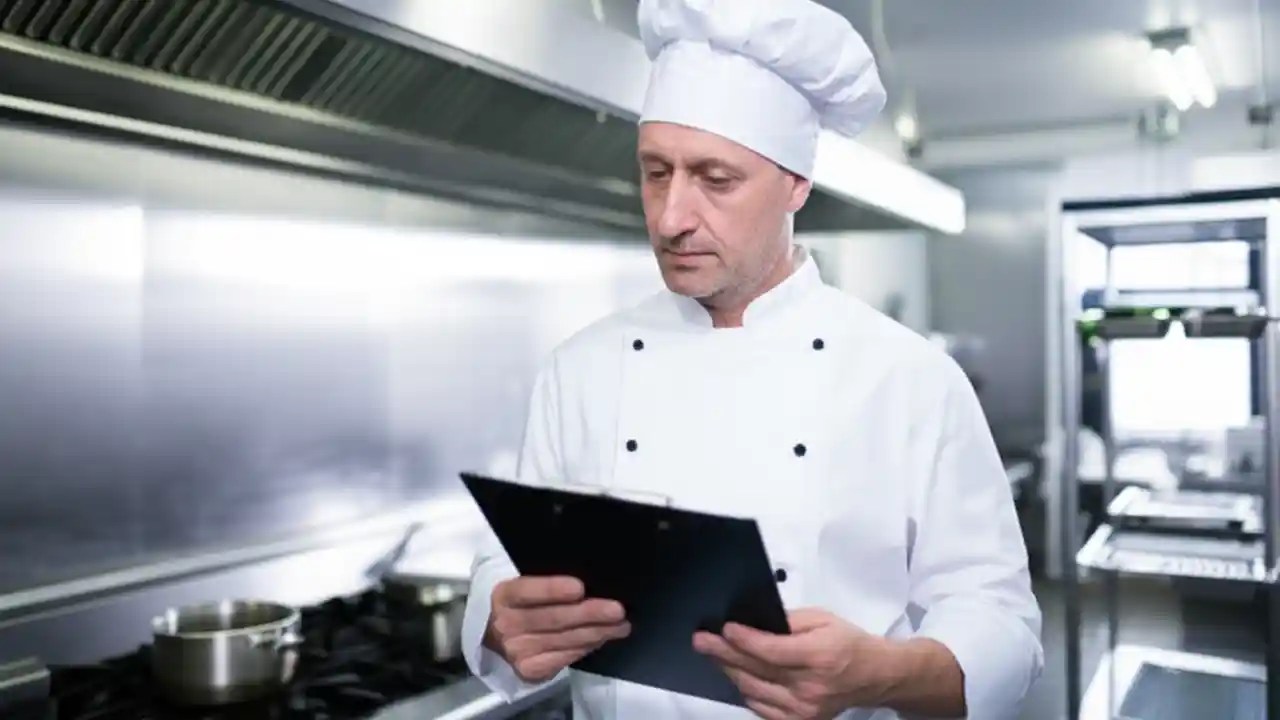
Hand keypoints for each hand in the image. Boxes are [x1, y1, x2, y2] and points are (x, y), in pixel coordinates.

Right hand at [484, 576, 629, 682]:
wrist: (496, 636)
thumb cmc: (522, 604)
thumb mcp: (525, 588)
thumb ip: (546, 585)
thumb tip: (587, 587)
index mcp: (504, 595)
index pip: (528, 591)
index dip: (553, 590)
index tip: (579, 588)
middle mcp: (506, 625)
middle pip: (553, 619)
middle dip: (589, 614)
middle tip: (617, 610)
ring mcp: (517, 651)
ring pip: (565, 640)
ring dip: (597, 633)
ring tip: (621, 626)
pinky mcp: (529, 670)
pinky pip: (565, 657)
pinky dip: (586, 647)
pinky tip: (601, 639)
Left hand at [693, 608, 893, 719]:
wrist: (876, 676)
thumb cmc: (849, 642)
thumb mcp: (823, 619)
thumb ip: (788, 621)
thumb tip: (755, 623)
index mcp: (820, 656)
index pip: (771, 651)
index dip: (744, 640)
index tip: (724, 629)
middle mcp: (811, 688)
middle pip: (756, 671)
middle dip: (724, 654)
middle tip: (702, 641)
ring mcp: (804, 710)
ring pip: (753, 691)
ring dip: (731, 671)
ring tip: (716, 655)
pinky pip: (761, 707)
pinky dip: (747, 690)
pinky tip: (739, 675)